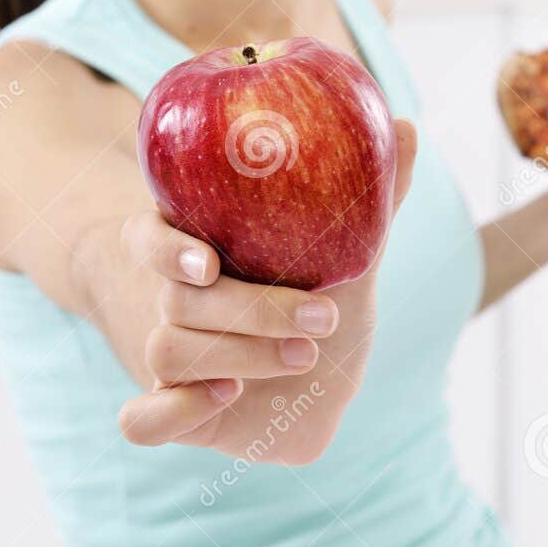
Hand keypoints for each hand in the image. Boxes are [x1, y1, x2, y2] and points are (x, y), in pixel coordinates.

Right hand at [117, 118, 416, 463]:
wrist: (314, 378)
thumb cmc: (317, 297)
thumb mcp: (344, 251)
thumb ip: (370, 198)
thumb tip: (406, 126)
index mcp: (197, 249)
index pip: (147, 236)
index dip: (167, 248)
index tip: (210, 261)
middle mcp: (173, 301)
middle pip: (177, 299)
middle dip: (252, 309)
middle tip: (323, 315)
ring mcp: (170, 357)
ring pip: (168, 350)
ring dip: (239, 355)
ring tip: (305, 355)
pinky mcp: (174, 410)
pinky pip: (142, 419)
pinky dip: (169, 412)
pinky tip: (225, 400)